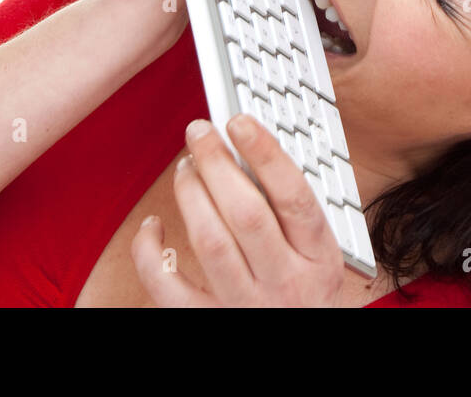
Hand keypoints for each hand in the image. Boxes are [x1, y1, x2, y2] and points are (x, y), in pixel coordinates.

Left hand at [131, 115, 345, 305]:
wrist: (299, 347)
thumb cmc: (304, 293)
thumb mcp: (320, 254)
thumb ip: (294, 210)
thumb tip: (251, 152)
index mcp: (319, 258)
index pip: (294, 198)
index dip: (266, 154)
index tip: (239, 122)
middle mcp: (285, 282)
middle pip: (247, 214)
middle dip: (217, 164)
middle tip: (199, 133)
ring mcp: (245, 304)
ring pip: (210, 242)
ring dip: (191, 194)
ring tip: (186, 166)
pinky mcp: (208, 321)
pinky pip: (168, 287)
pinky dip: (150, 252)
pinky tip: (152, 225)